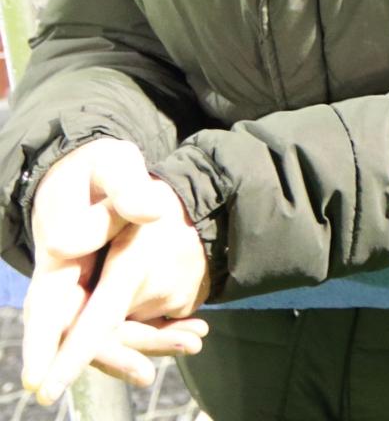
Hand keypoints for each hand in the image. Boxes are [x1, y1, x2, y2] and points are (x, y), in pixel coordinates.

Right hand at [20, 139, 209, 403]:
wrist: (100, 170)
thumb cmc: (99, 167)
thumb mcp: (111, 165)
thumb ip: (126, 187)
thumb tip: (150, 209)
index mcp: (58, 252)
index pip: (46, 305)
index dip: (42, 343)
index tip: (40, 379)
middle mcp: (69, 278)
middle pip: (80, 329)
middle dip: (112, 354)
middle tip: (146, 373)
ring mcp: (91, 287)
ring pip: (110, 328)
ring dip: (146, 341)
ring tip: (192, 342)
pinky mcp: (113, 288)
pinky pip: (130, 316)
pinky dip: (158, 325)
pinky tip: (193, 328)